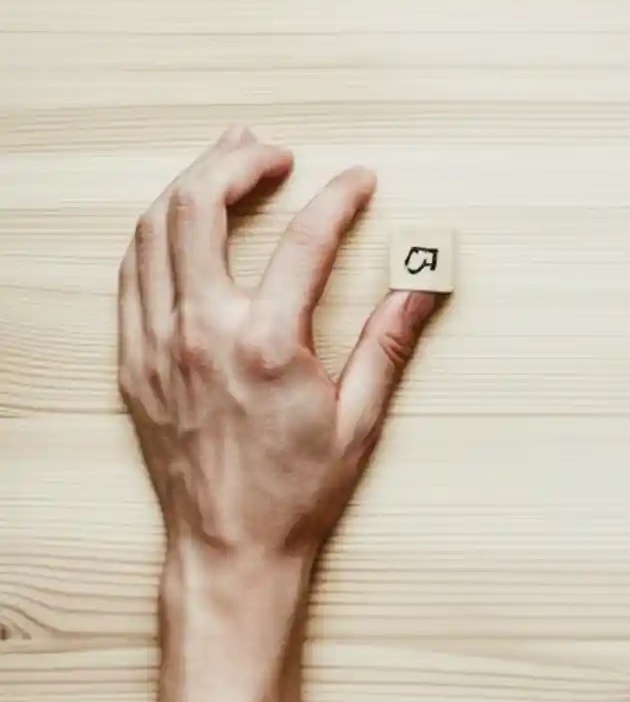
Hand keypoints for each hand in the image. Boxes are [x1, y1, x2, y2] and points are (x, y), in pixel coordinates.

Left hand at [116, 127, 438, 701]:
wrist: (229, 550)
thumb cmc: (296, 493)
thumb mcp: (360, 418)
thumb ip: (390, 339)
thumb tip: (426, 282)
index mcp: (264, 346)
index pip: (304, 240)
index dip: (338, 199)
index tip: (359, 181)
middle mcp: (200, 334)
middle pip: (198, 208)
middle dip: (237, 161)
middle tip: (274, 151)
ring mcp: (156, 345)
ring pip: (151, 231)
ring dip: (188, 185)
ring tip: (225, 163)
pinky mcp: (133, 362)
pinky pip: (130, 274)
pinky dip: (155, 234)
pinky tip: (180, 225)